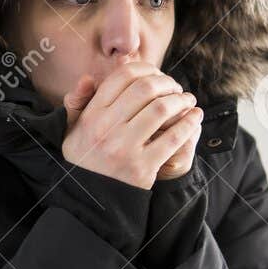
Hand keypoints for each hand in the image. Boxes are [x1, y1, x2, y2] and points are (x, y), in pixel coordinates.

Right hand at [61, 61, 200, 188]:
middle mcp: (106, 128)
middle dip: (167, 83)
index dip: (146, 68)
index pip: (123, 77)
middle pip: (146, 89)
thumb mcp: (72, 130)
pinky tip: (195, 117)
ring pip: (162, 109)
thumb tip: (88, 77)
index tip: (157, 73)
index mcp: (92, 114)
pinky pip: (173, 138)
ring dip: (181, 100)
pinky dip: (189, 124)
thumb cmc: (85, 158)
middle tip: (176, 88)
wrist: (91, 199)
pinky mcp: (143, 167)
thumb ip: (77, 102)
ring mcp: (125, 148)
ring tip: (188, 100)